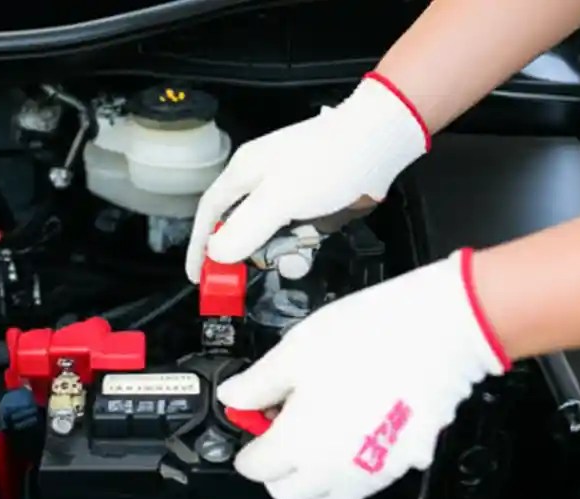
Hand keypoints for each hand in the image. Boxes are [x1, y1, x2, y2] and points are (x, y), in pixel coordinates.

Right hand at [185, 74, 429, 282]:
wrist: (379, 141)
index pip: (209, 214)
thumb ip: (245, 228)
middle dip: (255, 248)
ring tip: (307, 242)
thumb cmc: (329, 160)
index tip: (199, 276)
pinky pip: (301, 229)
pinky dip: (309, 238)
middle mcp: (263, 180)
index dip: (200, 246)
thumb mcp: (279, 200)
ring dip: (289, 245)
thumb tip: (215, 253)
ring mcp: (290, 188)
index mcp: (244, 173)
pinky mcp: (314, 197)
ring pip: (275, 232)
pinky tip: (322, 234)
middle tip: (267, 263)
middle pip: (243, 227)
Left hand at [218, 250, 510, 498]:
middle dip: (276, 467)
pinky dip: (351, 471)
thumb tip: (234, 396)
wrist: (439, 333)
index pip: (253, 468)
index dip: (248, 444)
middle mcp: (332, 471)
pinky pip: (366, 483)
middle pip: (287, 492)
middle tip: (282, 428)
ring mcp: (371, 473)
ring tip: (317, 436)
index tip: (255, 420)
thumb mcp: (295, 352)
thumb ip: (258, 383)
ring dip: (313, 479)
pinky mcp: (402, 464)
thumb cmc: (368, 337)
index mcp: (298, 445)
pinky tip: (355, 432)